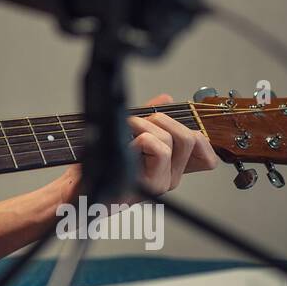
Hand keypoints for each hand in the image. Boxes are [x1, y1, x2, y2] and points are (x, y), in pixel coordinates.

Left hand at [55, 93, 218, 205]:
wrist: (80, 186)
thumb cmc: (101, 164)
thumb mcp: (129, 135)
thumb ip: (150, 118)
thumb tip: (166, 99)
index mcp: (172, 169)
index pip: (206, 155)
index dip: (197, 135)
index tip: (170, 121)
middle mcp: (172, 178)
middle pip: (190, 138)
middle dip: (162, 119)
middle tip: (138, 122)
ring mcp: (162, 183)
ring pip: (171, 140)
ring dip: (143, 125)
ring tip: (126, 132)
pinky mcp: (149, 184)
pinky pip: (157, 147)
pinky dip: (138, 137)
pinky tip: (125, 145)